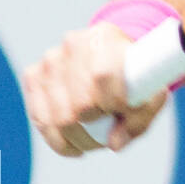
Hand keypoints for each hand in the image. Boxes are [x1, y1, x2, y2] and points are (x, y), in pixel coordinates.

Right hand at [23, 22, 168, 154]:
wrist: (112, 57)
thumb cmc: (135, 78)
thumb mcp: (151, 93)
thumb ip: (140, 119)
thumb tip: (114, 144)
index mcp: (105, 38)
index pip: (103, 75)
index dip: (114, 102)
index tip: (124, 114)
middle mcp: (73, 45)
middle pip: (80, 103)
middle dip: (96, 129)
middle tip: (109, 136)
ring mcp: (50, 60)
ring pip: (58, 117)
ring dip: (78, 139)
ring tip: (94, 142)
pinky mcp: (33, 75)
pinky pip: (40, 118)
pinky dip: (57, 140)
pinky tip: (73, 146)